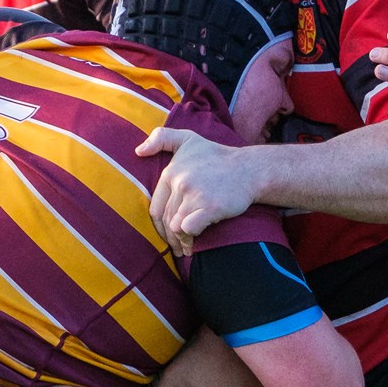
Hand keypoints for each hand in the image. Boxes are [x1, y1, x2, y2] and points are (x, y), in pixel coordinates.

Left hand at [136, 128, 256, 254]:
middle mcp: (180, 182)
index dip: (160, 225)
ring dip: (180, 240)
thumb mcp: (188, 138)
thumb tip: (138, 151)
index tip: (167, 233)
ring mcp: (195, 195)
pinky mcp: (210, 207)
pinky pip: (189, 229)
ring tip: (187, 248)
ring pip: (176, 226)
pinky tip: (196, 241)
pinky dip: (191, 237)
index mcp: (171, 171)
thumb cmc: (218, 156)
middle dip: (170, 237)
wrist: (249, 169)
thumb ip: (161, 138)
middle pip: (166, 219)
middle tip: (178, 247)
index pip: (156, 207)